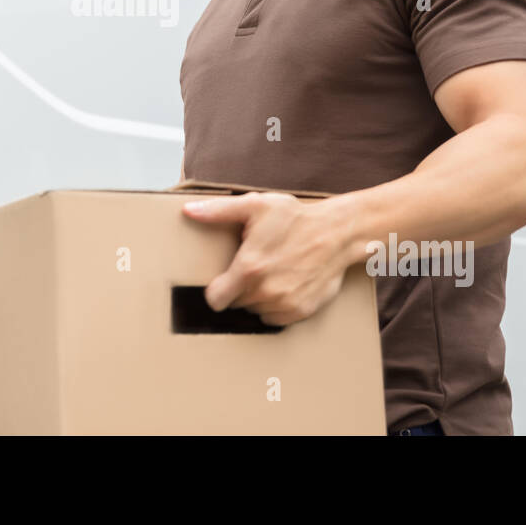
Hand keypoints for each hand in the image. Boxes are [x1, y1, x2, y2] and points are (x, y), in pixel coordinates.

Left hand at [182, 192, 349, 326]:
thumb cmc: (295, 218)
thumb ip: (218, 211)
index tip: (222, 280)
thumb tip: (189, 211)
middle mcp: (265, 292)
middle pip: (236, 304)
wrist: (337, 233)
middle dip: (238, 289)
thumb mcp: (256, 206)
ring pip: (255, 311)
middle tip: (253, 268)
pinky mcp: (301, 311)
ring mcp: (284, 304)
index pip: (215, 300)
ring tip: (270, 273)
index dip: (216, 290)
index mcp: (249, 269)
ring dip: (257, 298)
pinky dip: (275, 306)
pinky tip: (283, 284)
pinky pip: (276, 318)